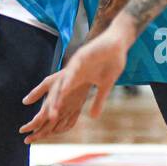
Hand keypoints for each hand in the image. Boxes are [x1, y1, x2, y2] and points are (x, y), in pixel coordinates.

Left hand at [20, 27, 132, 141]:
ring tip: (52, 109)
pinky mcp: (82, 56)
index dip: (58, 108)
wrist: (118, 43)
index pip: (63, 96)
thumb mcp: (106, 86)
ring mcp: (76, 64)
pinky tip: (65, 89)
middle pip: (59, 91)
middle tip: (48, 119)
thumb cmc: (112, 63)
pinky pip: (74, 69)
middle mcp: (73, 73)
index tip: (53, 122)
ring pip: (64, 82)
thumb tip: (93, 117)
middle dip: (53, 105)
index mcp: (76, 80)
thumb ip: (98, 101)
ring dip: (58, 96)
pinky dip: (69, 79)